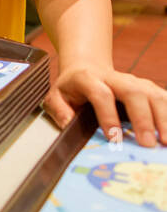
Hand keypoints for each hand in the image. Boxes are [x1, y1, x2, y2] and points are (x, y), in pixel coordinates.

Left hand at [45, 62, 166, 146]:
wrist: (86, 68)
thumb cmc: (72, 88)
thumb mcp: (55, 96)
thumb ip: (59, 110)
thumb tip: (69, 125)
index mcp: (88, 79)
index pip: (101, 94)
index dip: (108, 116)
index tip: (114, 139)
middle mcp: (116, 78)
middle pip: (134, 93)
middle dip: (143, 119)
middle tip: (147, 144)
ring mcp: (135, 81)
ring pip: (153, 94)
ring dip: (163, 117)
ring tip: (166, 141)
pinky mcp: (149, 88)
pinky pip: (164, 98)